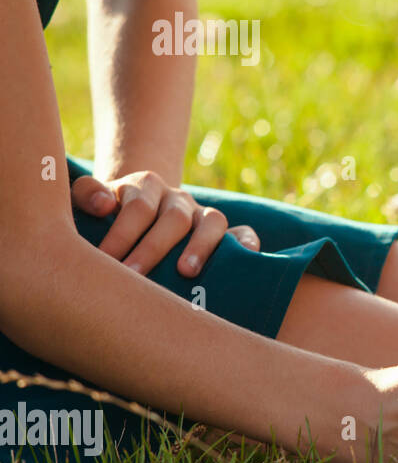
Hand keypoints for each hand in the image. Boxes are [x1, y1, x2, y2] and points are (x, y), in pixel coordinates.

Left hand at [72, 170, 260, 277]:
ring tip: (186, 273)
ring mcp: (203, 214)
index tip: (105, 263)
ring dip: (200, 246)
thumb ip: (86, 194)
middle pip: (174, 217)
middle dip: (153, 249)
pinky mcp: (224, 232)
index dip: (121, 235)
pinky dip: (246, 243)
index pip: (137, 207)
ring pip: (212, 222)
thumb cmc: (106, 215)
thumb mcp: (90, 199)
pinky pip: (243, 232)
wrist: (135, 212)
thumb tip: (105, 205)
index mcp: (146, 185)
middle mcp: (178, 198)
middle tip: (134, 276)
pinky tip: (243, 258)